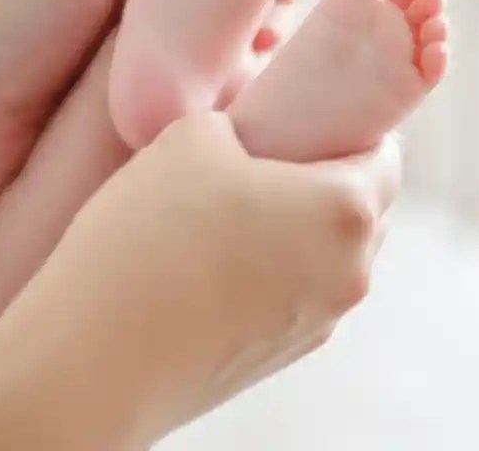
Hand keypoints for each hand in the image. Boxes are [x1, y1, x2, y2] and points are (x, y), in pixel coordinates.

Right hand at [0, 113, 400, 450]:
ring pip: (330, 257)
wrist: (93, 361)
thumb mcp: (191, 138)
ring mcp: (319, 322)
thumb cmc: (147, 237)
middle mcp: (351, 272)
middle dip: (328, 179)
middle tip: (269, 157)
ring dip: (299, 230)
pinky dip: (273, 272)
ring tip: (232, 211)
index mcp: (348, 210)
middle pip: (365, 209)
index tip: (311, 117)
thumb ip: (241, 125)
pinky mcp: (280, 356)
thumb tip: (248, 137)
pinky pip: (295, 296)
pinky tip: (213, 260)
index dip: (351, 128)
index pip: (385, 155)